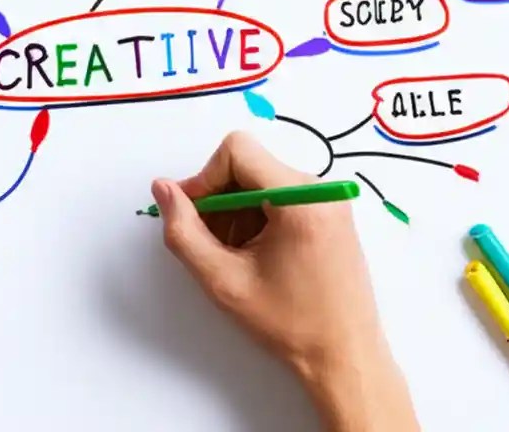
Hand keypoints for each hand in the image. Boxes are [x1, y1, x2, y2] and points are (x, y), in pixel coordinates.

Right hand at [152, 132, 417, 431]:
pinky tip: (255, 255)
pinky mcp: (330, 212)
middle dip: (219, 199)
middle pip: (249, 165)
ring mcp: (329, 199)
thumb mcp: (224, 281)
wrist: (345, 355)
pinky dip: (257, 217)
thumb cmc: (291, 325)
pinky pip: (281, 195)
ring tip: (236, 257)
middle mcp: (321, 189)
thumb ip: (184, 232)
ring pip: (262, 181)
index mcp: (301, 199)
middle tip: (209, 243)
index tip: (191, 213)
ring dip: (237, 212)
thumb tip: (164, 190)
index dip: (204, 178)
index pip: (237, 151)